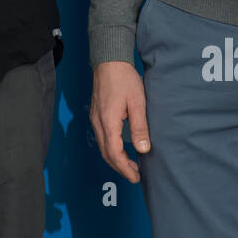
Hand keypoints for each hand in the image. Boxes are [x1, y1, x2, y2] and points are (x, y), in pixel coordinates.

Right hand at [90, 61, 149, 182]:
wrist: (109, 60)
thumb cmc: (124, 78)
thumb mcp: (137, 102)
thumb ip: (139, 127)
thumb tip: (143, 149)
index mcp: (108, 122)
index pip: (114, 154)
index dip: (125, 168)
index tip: (136, 177)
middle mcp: (98, 123)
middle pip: (106, 154)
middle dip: (120, 167)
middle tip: (135, 175)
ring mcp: (95, 119)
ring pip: (103, 147)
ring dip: (116, 159)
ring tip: (131, 164)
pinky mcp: (96, 115)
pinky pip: (102, 138)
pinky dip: (111, 148)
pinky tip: (122, 148)